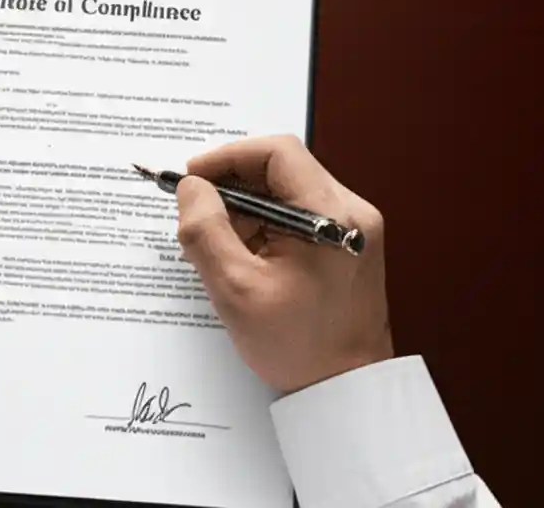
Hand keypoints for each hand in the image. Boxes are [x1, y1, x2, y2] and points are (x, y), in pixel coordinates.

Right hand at [176, 136, 391, 392]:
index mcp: (331, 215)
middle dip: (231, 187)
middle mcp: (351, 212)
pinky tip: (242, 257)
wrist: (348, 390)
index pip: (276, 153)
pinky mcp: (347, 245)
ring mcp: (353, 228)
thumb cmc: (299, 346)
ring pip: (286, 193)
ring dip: (245, 209)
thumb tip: (191, 188)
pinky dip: (264, 227)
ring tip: (216, 246)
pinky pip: (298, 216)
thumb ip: (206, 231)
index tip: (192, 180)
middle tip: (196, 216)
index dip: (227, 157)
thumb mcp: (236, 289)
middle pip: (281, 170)